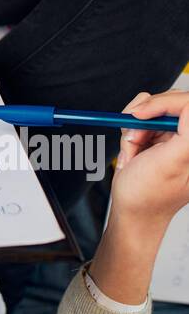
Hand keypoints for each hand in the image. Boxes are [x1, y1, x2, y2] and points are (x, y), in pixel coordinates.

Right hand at [109, 89, 188, 227]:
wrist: (130, 210)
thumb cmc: (148, 195)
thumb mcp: (171, 163)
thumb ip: (188, 135)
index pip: (188, 104)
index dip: (163, 103)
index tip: (142, 114)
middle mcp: (188, 140)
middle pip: (170, 102)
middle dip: (145, 118)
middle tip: (135, 137)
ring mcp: (174, 138)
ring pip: (152, 109)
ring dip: (134, 128)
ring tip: (133, 150)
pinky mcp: (160, 137)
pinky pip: (142, 119)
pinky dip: (130, 133)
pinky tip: (133, 151)